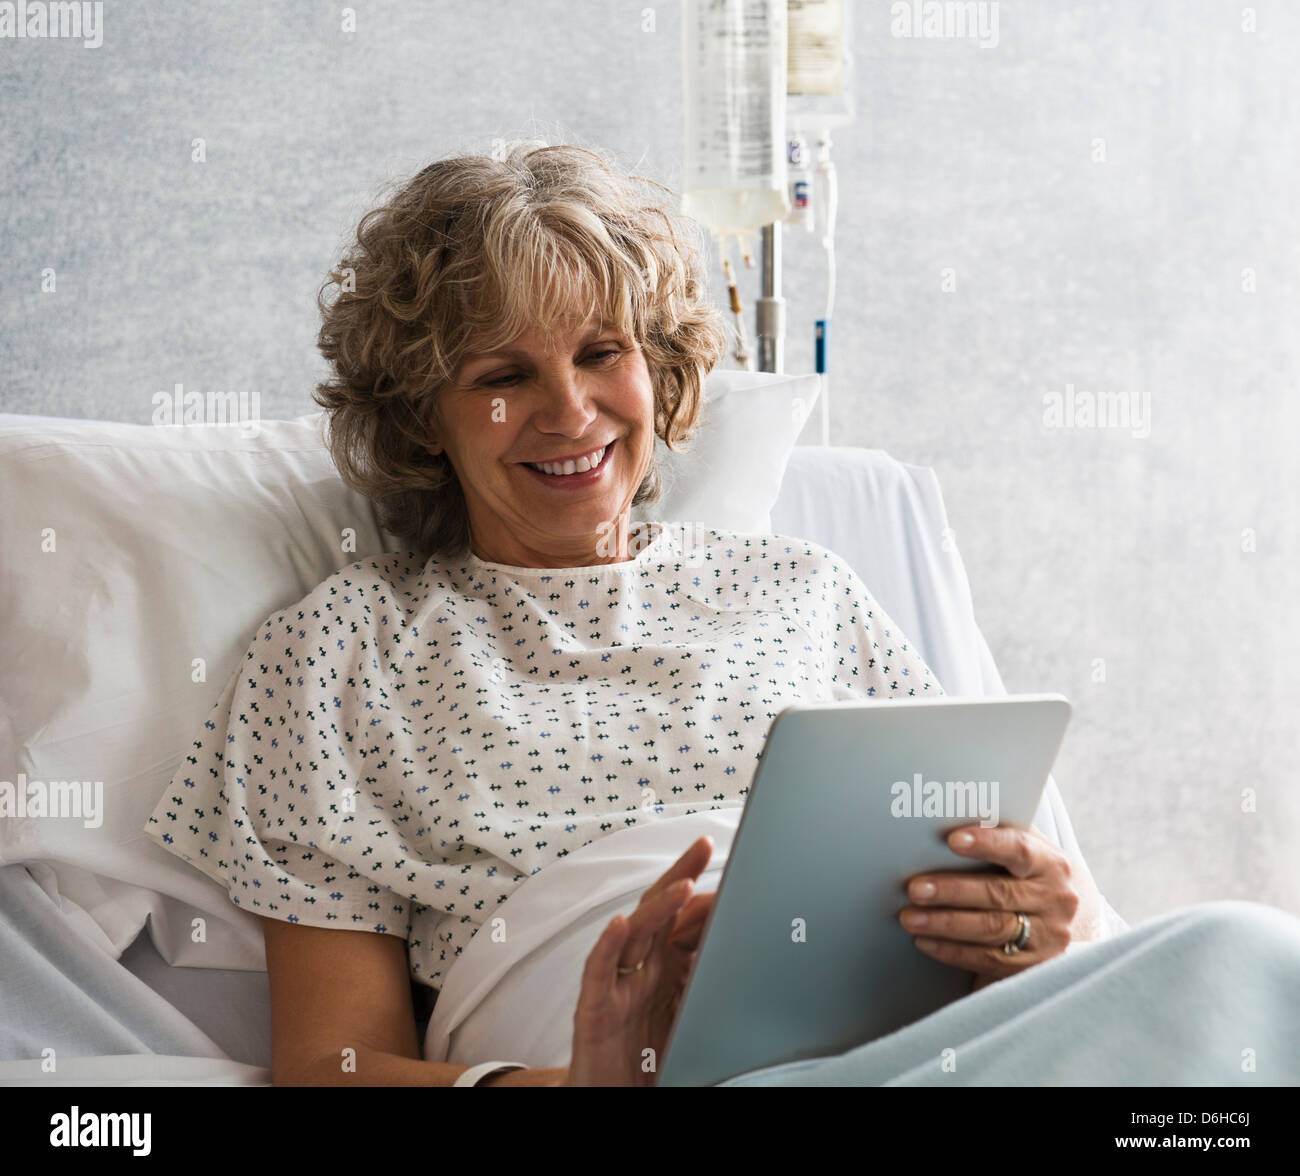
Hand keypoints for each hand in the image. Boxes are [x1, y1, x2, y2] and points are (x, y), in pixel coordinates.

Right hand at [565, 836, 716, 1085]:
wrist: (609, 1099)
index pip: (685, 917)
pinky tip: (619, 924)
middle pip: (658, 911)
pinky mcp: (594, 1012)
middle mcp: (640, 969)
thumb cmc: (649, 1059)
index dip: (707, 894)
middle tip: (703, 845)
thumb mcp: (690, 1014)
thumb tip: (748, 952)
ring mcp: (615, 987)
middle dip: (680, 875)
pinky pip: (598, 972)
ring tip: (683, 884)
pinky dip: (607, 946)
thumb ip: (708, 981)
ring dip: (657, 907)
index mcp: (665, 967)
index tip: (736, 869)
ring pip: (634, 935)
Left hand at [897, 824, 1101, 989]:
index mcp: (1051, 863)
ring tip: (910, 918)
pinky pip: (989, 959)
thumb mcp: (1027, 850)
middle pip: (998, 894)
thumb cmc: (1029, 873)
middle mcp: (1055, 900)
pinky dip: (953, 951)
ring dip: (944, 924)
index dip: (986, 843)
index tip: (951, 840)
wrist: (1068, 919)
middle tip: (913, 888)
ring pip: (991, 929)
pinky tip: (925, 942)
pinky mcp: (1035, 965)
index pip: (1019, 849)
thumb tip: (948, 809)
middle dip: (951, 891)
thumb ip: (998, 832)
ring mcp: (1048, 936)